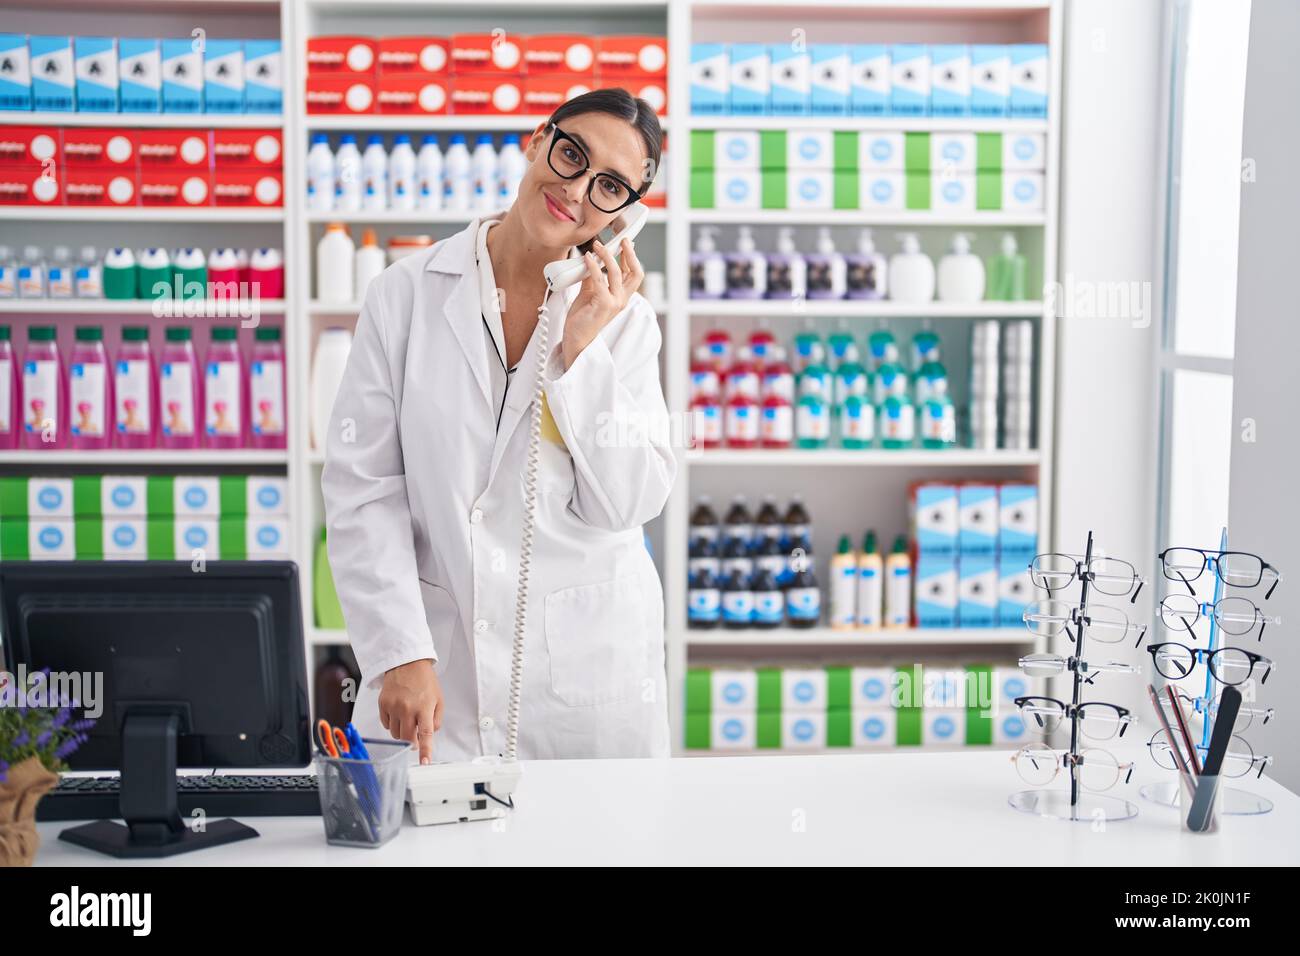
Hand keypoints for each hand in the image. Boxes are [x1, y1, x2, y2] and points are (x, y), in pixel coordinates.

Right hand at [379, 659, 443, 764]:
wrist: (407, 663)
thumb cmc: (424, 681)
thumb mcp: (438, 699)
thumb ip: (437, 720)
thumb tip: (430, 735)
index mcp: (424, 707)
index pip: (426, 734)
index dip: (425, 750)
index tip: (424, 762)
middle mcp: (408, 708)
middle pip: (407, 738)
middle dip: (412, 742)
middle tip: (415, 735)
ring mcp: (393, 706)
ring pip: (395, 734)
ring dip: (402, 732)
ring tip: (408, 718)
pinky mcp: (382, 704)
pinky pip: (386, 725)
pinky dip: (392, 724)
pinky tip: (398, 713)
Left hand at [561, 236, 644, 369]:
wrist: (576, 338)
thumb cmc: (583, 318)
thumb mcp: (590, 292)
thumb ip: (593, 277)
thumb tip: (592, 259)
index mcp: (621, 296)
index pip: (633, 274)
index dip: (631, 257)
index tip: (626, 242)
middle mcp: (622, 300)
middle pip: (635, 272)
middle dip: (629, 253)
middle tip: (622, 240)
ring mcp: (615, 303)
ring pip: (616, 272)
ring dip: (607, 255)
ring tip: (597, 246)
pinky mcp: (604, 304)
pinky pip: (599, 280)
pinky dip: (593, 266)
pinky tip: (588, 258)